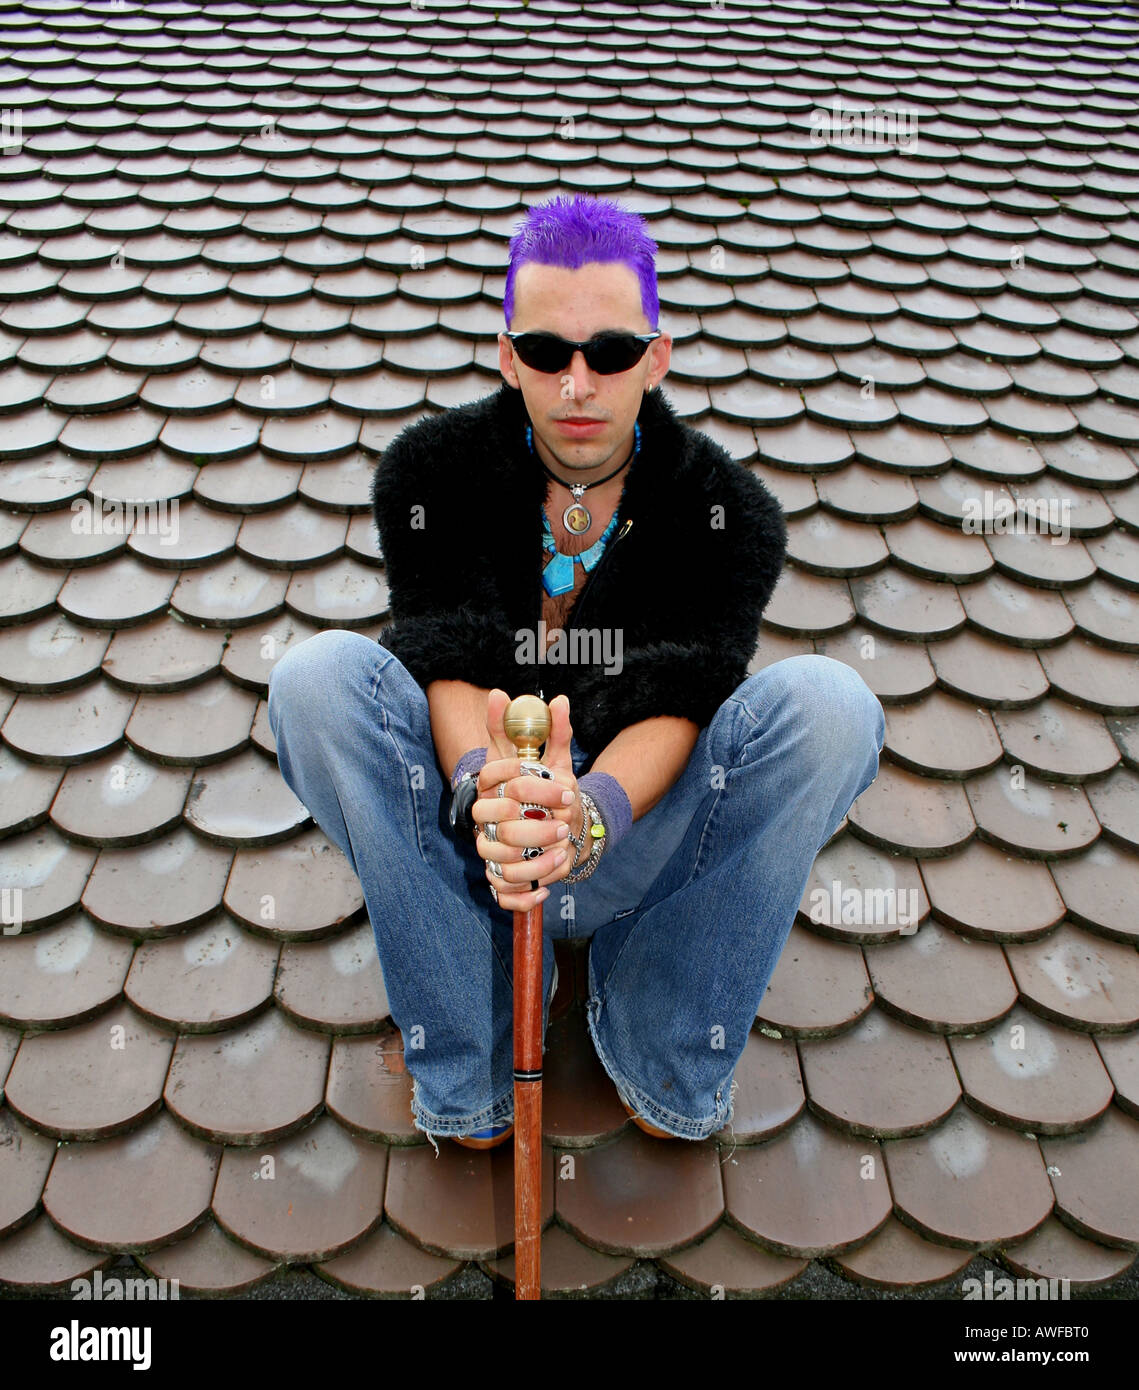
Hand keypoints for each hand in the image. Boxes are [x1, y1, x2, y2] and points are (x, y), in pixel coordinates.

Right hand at [473, 690, 582, 911]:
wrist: (552, 821)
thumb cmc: (547, 788)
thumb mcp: (552, 760)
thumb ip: (554, 731)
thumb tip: (561, 700)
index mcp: (492, 786)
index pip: (495, 777)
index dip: (531, 782)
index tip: (566, 786)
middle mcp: (485, 818)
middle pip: (495, 821)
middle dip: (533, 824)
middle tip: (564, 823)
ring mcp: (489, 849)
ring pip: (498, 860)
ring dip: (533, 861)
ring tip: (562, 852)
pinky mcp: (499, 878)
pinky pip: (503, 893)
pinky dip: (525, 895)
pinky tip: (546, 889)